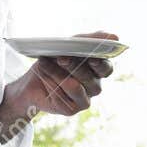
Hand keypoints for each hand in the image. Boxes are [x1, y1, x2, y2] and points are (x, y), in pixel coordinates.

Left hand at [0, 31, 117, 138]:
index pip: (106, 68)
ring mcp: (85, 99)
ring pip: (75, 85)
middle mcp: (95, 86)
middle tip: (61, 58)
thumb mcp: (70, 45)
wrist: (32, 81)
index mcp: (99, 70)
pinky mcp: (72, 109)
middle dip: (74, 66)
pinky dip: (51, 82)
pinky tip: (44, 77)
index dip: (101, 63)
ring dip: (57, 73)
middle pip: (89, 77)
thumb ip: (91, 40)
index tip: (92, 56)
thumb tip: (115, 37)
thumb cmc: (54, 59)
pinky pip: (62, 96)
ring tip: (43, 63)